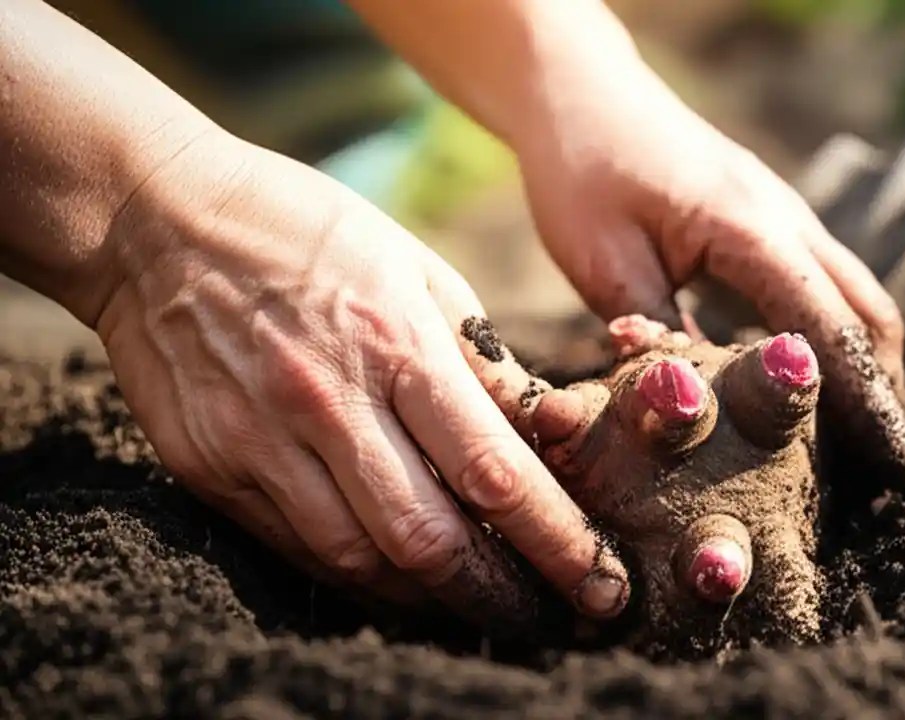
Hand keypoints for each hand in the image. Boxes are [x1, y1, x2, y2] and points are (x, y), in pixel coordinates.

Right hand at [94, 131, 629, 628]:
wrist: (155, 219)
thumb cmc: (306, 231)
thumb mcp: (415, 267)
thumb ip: (479, 358)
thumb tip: (540, 432)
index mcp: (398, 345)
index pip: (495, 470)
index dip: (557, 541)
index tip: (601, 584)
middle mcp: (332, 404)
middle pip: (432, 539)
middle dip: (505, 595)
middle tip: (555, 621)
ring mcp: (266, 444)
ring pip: (365, 562)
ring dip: (437, 602)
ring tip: (488, 610)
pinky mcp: (216, 470)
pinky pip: (302, 551)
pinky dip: (364, 581)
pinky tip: (405, 585)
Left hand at [517, 71, 904, 485]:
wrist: (582, 93)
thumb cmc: (584, 170)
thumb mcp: (602, 260)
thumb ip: (652, 332)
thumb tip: (688, 407)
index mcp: (752, 232)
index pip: (831, 330)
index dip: (867, 404)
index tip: (895, 465)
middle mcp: (788, 220)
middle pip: (871, 313)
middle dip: (885, 391)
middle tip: (883, 468)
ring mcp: (787, 216)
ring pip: (856, 296)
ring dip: (866, 364)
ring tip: (857, 441)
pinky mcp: (771, 221)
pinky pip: (825, 283)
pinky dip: (837, 335)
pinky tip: (810, 382)